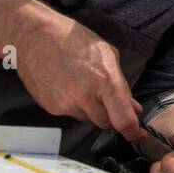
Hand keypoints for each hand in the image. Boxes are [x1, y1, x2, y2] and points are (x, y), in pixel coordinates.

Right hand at [12, 9, 142, 142]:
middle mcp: (85, 96)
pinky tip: (68, 85)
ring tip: (82, 84)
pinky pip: (70, 114)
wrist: (35, 36)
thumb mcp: (107, 55)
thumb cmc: (73, 40)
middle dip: (110, 115)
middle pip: (105, 123)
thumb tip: (133, 108)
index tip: (137, 136)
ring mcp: (65, 104)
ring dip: (91, 109)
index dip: (133, 132)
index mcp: (105, 81)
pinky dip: (74, 105)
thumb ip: (122, 85)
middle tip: (105, 97)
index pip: (123, 120)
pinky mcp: (51, 107)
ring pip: (87, 119)